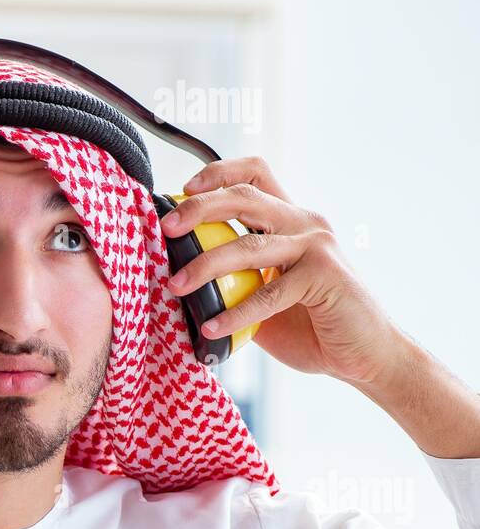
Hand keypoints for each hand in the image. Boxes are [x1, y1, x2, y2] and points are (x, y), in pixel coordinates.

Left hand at [160, 156, 397, 386]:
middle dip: (199, 207)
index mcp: (290, 221)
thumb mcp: (263, 300)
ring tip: (176, 285)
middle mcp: (305, 224)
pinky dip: (236, 313)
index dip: (217, 173)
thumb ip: (232, 284)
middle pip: (245, 196)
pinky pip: (269, 293)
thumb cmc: (312, 328)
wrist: (362, 355)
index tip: (183, 190)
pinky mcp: (324, 277)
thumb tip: (180, 286)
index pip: (255, 175)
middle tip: (167, 228)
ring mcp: (317, 247)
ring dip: (206, 265)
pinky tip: (212, 328)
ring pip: (250, 245)